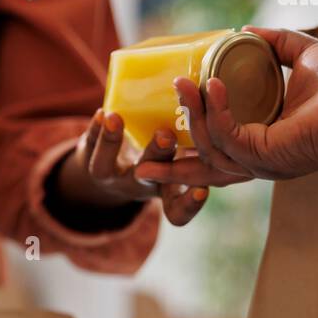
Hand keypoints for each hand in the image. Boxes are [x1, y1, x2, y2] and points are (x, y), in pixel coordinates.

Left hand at [56, 110, 208, 225]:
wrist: (113, 171)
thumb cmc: (164, 159)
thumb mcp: (186, 159)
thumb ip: (203, 145)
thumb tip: (230, 107)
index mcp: (166, 190)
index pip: (177, 210)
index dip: (189, 204)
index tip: (202, 190)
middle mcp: (138, 184)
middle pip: (145, 177)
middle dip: (155, 156)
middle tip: (165, 135)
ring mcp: (110, 174)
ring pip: (105, 166)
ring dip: (111, 141)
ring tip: (116, 118)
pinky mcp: (89, 157)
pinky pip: (87, 145)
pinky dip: (94, 129)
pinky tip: (101, 113)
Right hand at [134, 26, 317, 184]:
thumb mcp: (302, 54)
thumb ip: (272, 43)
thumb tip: (242, 30)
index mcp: (263, 145)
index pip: (214, 155)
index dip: (184, 150)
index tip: (157, 136)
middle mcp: (261, 161)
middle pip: (202, 168)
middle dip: (168, 163)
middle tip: (143, 147)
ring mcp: (264, 163)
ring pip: (210, 148)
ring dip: (191, 115)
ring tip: (183, 83)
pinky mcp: (269, 155)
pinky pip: (228, 136)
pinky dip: (215, 112)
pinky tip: (211, 85)